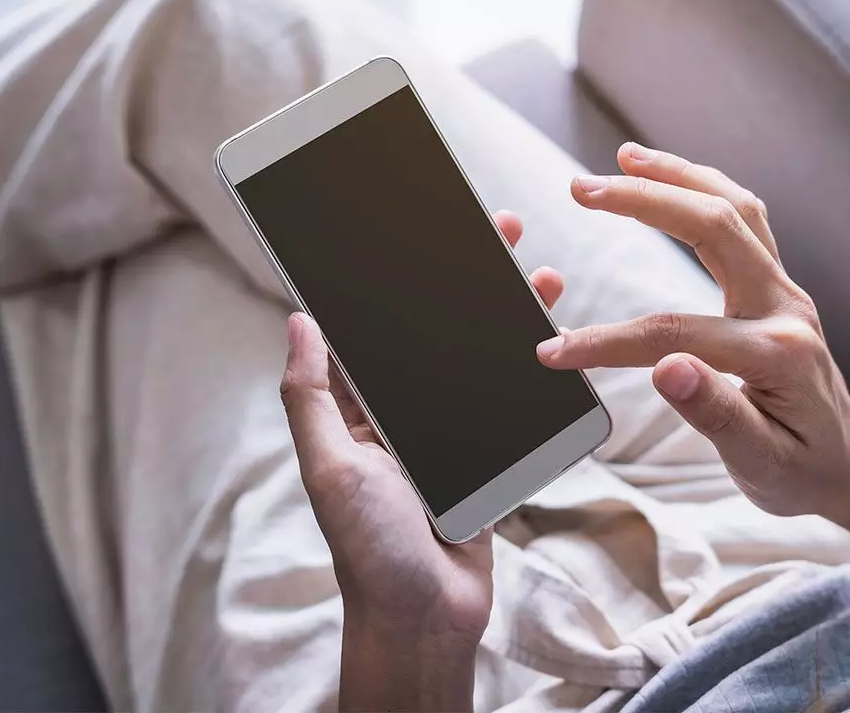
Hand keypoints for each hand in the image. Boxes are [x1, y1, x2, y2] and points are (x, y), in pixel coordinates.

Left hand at [281, 212, 561, 709]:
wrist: (426, 619)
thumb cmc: (370, 549)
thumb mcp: (331, 468)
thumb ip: (312, 397)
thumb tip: (297, 321)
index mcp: (356, 412)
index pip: (373, 330)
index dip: (394, 281)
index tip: (418, 233)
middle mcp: (399, 415)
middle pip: (433, 332)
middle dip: (463, 280)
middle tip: (496, 230)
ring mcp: (445, 433)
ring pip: (476, 357)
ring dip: (505, 313)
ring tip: (540, 273)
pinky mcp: (485, 454)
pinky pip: (506, 398)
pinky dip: (529, 365)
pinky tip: (553, 334)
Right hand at [536, 144, 849, 580]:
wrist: (849, 464)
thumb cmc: (801, 470)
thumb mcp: (759, 462)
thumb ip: (714, 413)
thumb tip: (667, 369)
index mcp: (777, 355)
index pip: (675, 333)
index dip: (607, 342)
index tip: (555, 351)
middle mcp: (785, 307)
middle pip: (715, 228)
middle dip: (644, 201)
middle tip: (582, 188)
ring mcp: (785, 290)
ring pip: (735, 207)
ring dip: (677, 176)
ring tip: (625, 157)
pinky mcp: (777, 285)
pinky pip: (745, 218)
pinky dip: (703, 188)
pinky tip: (669, 180)